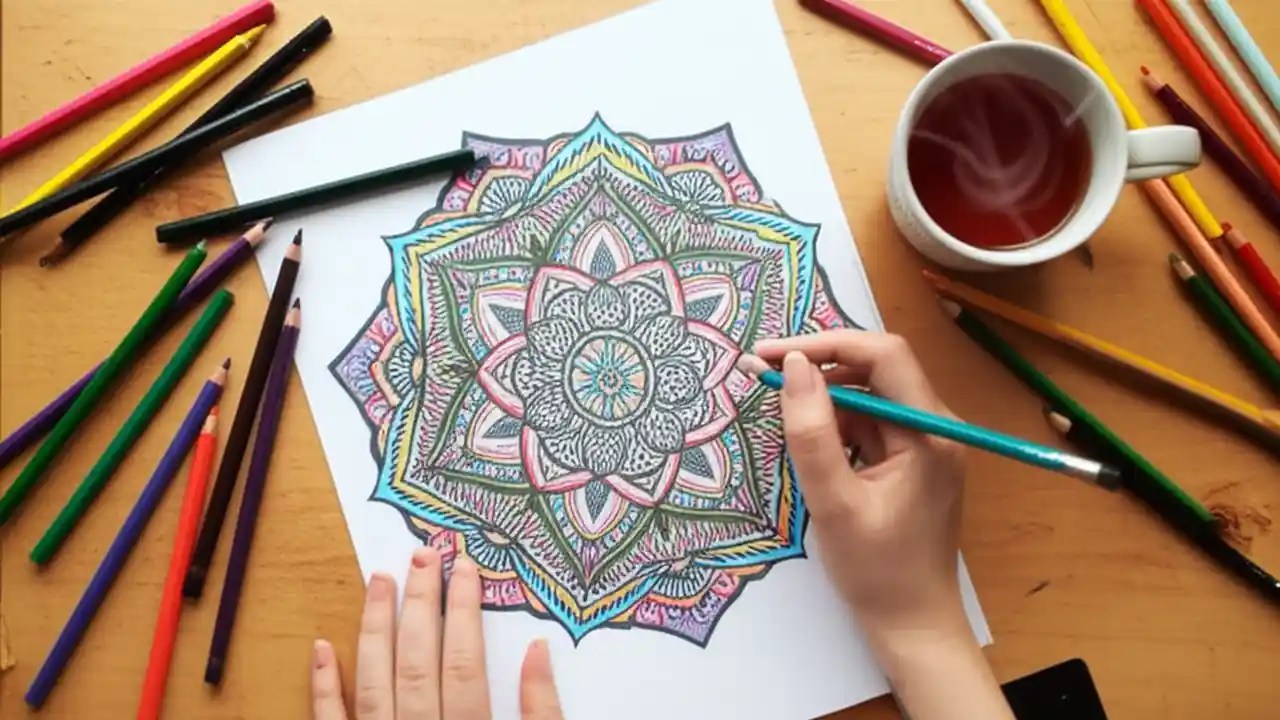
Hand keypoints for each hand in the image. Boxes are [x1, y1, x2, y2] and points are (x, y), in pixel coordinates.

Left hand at [311, 548, 563, 719]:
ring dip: (375, 628)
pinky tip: (322, 648)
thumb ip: (543, 712)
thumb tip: (538, 651)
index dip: (465, 613)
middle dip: (421, 604)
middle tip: (423, 556)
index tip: (466, 568)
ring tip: (378, 579)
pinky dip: (325, 688)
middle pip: (418, 664)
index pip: (465, 665)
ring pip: (374, 684)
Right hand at [754, 331, 965, 636]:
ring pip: (869, 396)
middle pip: (876, 369)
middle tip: (762, 375)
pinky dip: (836, 426)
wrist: (913, 627)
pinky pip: (870, 424)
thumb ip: (812, 434)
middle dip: (819, 366)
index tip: (772, 355)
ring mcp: (926, 444)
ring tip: (776, 410)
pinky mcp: (912, 461)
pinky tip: (806, 444)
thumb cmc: (877, 573)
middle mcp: (936, 427)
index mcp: (931, 432)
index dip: (826, 344)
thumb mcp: (834, 503)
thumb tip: (794, 366)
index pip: (884, 355)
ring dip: (824, 398)